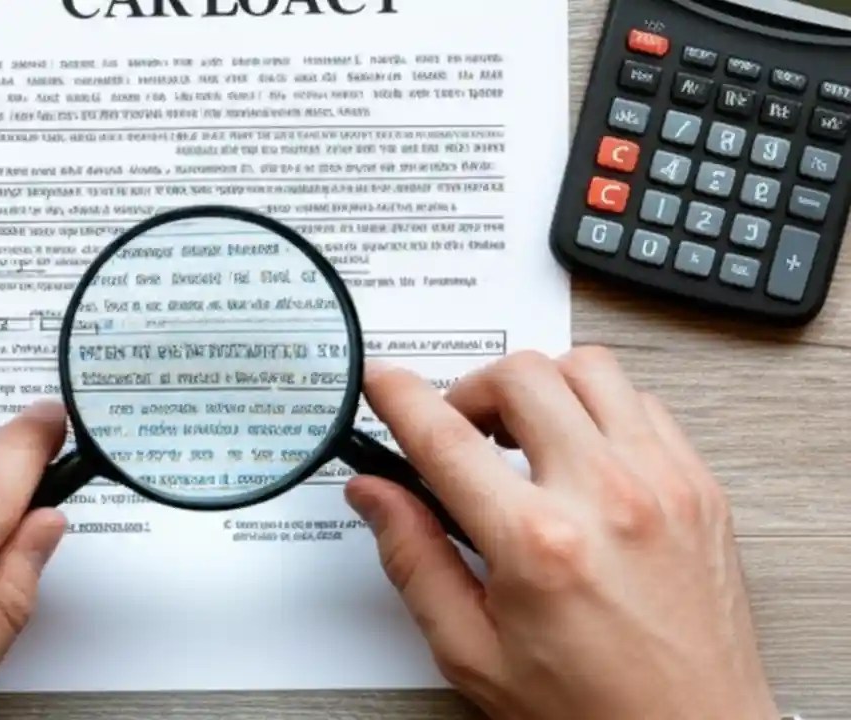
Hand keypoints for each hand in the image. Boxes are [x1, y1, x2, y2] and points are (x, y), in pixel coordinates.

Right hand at [347, 348, 777, 719]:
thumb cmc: (594, 709)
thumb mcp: (473, 651)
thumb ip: (415, 560)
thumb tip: (377, 496)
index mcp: (538, 545)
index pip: (445, 438)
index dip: (399, 397)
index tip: (381, 382)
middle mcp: (607, 498)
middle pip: (521, 375)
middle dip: (471, 389)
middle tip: (458, 429)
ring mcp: (663, 484)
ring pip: (590, 367)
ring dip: (540, 387)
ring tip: (523, 434)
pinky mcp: (700, 486)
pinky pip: (643, 402)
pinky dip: (600, 408)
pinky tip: (581, 450)